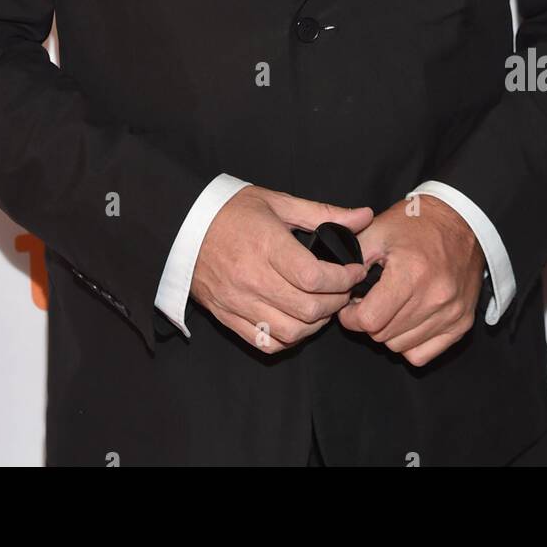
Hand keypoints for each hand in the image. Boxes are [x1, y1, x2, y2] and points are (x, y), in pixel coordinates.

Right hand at [191, 186, 373, 353]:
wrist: (183, 226)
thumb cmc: (232, 210)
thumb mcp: (278, 202)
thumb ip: (323, 213)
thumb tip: (363, 217)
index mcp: (266, 245)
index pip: (315, 278)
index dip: (344, 279)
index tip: (354, 271)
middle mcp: (252, 278)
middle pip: (309, 308)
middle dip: (337, 301)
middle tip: (343, 288)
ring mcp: (238, 302)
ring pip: (292, 332)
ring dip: (317, 323)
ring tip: (324, 304)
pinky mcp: (228, 318)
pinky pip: (267, 344)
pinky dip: (289, 339)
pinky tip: (298, 321)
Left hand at [336, 194, 485, 365]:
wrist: (459, 220)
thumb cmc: (416, 223)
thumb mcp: (377, 230)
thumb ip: (351, 258)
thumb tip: (334, 285)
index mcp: (411, 273)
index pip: (369, 320)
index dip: (351, 315)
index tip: (351, 304)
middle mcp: (435, 297)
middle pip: (383, 335)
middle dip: (368, 321)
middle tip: (369, 301)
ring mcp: (452, 313)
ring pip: (401, 347)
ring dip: (388, 331)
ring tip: (388, 307)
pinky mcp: (462, 323)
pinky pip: (423, 354)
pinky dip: (409, 342)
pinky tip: (406, 319)